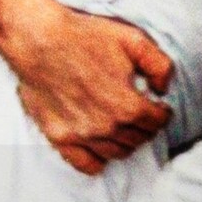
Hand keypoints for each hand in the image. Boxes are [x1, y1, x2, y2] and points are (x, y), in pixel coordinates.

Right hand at [0, 0, 172, 174]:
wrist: (38, 39)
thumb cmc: (83, 36)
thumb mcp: (132, 40)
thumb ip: (160, 65)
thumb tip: (164, 88)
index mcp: (128, 106)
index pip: (157, 122)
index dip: (162, 113)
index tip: (159, 108)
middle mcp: (107, 127)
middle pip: (138, 139)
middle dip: (144, 127)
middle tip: (141, 116)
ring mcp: (82, 136)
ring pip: (116, 153)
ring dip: (124, 142)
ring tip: (122, 128)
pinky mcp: (60, 138)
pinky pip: (86, 164)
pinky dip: (98, 161)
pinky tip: (100, 148)